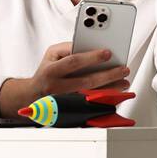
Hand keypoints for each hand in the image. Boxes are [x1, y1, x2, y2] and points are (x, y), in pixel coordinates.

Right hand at [0, 41, 130, 117]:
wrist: (32, 95)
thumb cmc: (46, 72)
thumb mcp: (51, 55)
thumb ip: (69, 47)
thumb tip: (89, 46)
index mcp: (51, 71)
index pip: (73, 62)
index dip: (92, 58)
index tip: (108, 53)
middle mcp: (57, 87)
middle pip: (87, 81)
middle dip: (108, 75)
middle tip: (123, 69)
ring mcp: (64, 101)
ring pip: (91, 96)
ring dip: (111, 90)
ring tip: (124, 82)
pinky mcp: (70, 111)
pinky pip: (91, 106)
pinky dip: (105, 100)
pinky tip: (116, 95)